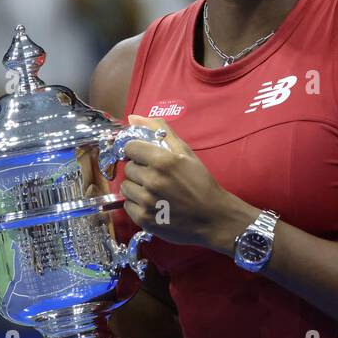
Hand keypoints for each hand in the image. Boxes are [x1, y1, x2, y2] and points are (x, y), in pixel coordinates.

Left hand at [119, 115, 246, 251]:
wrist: (212, 217)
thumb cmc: (200, 182)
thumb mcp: (185, 152)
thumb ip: (160, 131)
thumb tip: (133, 117)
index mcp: (162, 160)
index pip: (130, 148)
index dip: (137, 152)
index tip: (145, 157)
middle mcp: (152, 180)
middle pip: (128, 168)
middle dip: (139, 170)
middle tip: (155, 176)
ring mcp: (147, 201)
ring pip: (126, 187)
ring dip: (136, 187)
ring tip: (154, 191)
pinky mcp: (144, 219)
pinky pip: (127, 205)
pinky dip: (137, 204)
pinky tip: (153, 204)